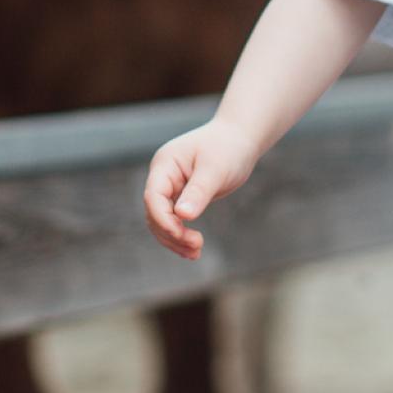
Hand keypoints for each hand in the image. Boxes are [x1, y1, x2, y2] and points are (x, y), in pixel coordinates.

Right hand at [143, 120, 260, 258]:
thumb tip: (182, 215)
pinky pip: (174, 220)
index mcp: (165, 164)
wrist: (239, 138)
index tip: (183, 235)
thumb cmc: (228, 148)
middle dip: (171, 233)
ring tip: (195, 253)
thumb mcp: (216, 170)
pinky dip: (181, 235)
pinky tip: (193, 248)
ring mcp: (170, 187)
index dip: (164, 220)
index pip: (153, 197)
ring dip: (175, 239)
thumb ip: (198, 192)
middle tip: (196, 247)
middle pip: (154, 213)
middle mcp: (162, 176)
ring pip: (161, 220)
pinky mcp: (180, 196)